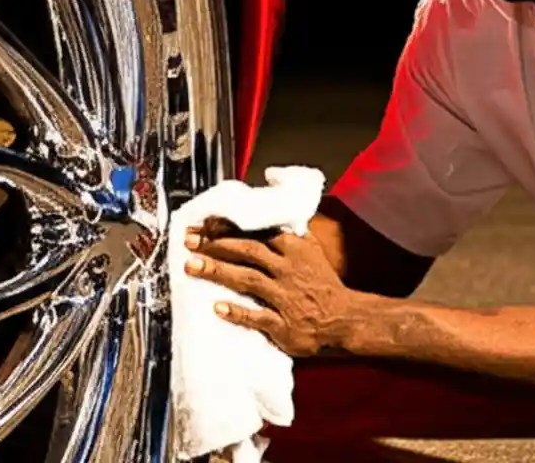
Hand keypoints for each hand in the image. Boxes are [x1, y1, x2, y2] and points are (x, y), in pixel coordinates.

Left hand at [183, 220, 358, 356]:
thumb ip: (287, 231)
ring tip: (192, 266)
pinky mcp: (284, 324)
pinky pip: (258, 316)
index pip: (255, 232)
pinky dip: (238, 312)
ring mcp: (285, 296)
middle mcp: (287, 269)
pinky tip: (217, 307)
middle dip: (215, 245)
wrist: (345, 318)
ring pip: (248, 280)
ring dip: (218, 272)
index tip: (202, 223)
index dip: (227, 227)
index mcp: (292, 248)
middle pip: (247, 252)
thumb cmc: (322, 283)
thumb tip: (270, 209)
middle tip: (189, 242)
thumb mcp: (310, 249)